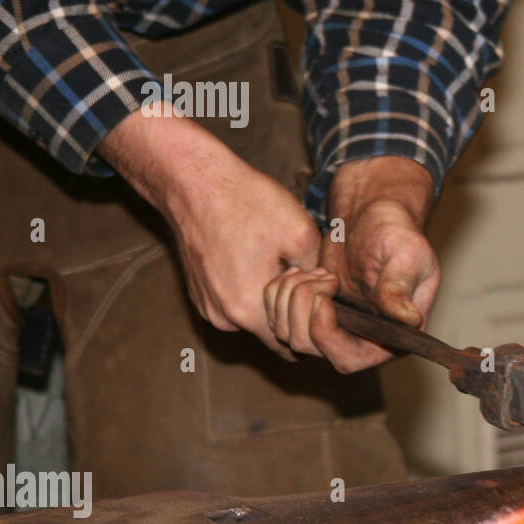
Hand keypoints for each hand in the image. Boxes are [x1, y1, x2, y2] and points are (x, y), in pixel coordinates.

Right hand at [99, 104, 320, 357]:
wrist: (192, 180)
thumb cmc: (246, 202)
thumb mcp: (301, 233)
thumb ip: (320, 274)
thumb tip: (331, 292)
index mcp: (247, 308)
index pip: (293, 343)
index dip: (316, 327)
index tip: (329, 302)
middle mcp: (223, 317)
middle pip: (275, 331)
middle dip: (297, 311)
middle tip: (312, 276)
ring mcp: (207, 306)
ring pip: (256, 316)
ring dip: (275, 300)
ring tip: (286, 263)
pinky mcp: (200, 293)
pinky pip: (236, 303)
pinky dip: (253, 290)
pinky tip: (261, 258)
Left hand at [265, 157, 439, 372]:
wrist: (373, 217)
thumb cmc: (398, 234)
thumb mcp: (406, 257)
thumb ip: (401, 288)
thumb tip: (410, 320)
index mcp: (391, 336)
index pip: (350, 359)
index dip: (327, 334)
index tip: (323, 298)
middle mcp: (360, 341)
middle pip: (310, 348)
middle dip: (302, 309)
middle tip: (323, 274)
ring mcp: (332, 329)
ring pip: (288, 335)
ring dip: (289, 299)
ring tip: (313, 270)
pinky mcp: (309, 314)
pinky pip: (276, 319)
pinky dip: (277, 294)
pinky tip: (297, 272)